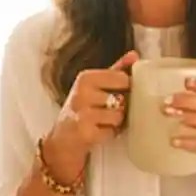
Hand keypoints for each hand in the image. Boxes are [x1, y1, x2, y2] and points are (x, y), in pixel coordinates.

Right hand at [43, 51, 136, 181]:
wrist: (61, 140)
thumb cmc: (82, 110)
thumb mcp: (95, 86)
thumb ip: (115, 70)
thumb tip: (135, 55)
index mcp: (86, 77)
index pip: (122, 78)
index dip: (126, 89)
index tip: (117, 94)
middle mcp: (81, 92)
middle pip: (122, 98)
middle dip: (119, 107)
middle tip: (106, 111)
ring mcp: (82, 113)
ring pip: (118, 116)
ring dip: (114, 123)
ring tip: (102, 122)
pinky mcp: (85, 132)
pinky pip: (111, 132)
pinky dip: (108, 135)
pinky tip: (97, 132)